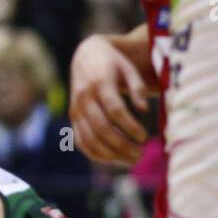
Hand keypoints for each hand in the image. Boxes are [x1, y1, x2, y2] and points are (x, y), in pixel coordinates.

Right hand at [69, 34, 152, 164]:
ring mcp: (76, 109)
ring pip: (89, 138)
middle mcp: (84, 97)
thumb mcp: (128, 69)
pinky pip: (81, 141)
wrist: (86, 58)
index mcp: (99, 83)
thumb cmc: (114, 65)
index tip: (144, 137)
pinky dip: (96, 154)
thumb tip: (144, 110)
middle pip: (101, 128)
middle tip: (141, 155)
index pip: (114, 110)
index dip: (130, 127)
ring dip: (110, 154)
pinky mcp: (73, 118)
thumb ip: (137, 88)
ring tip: (131, 160)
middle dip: (122, 145)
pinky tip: (114, 159)